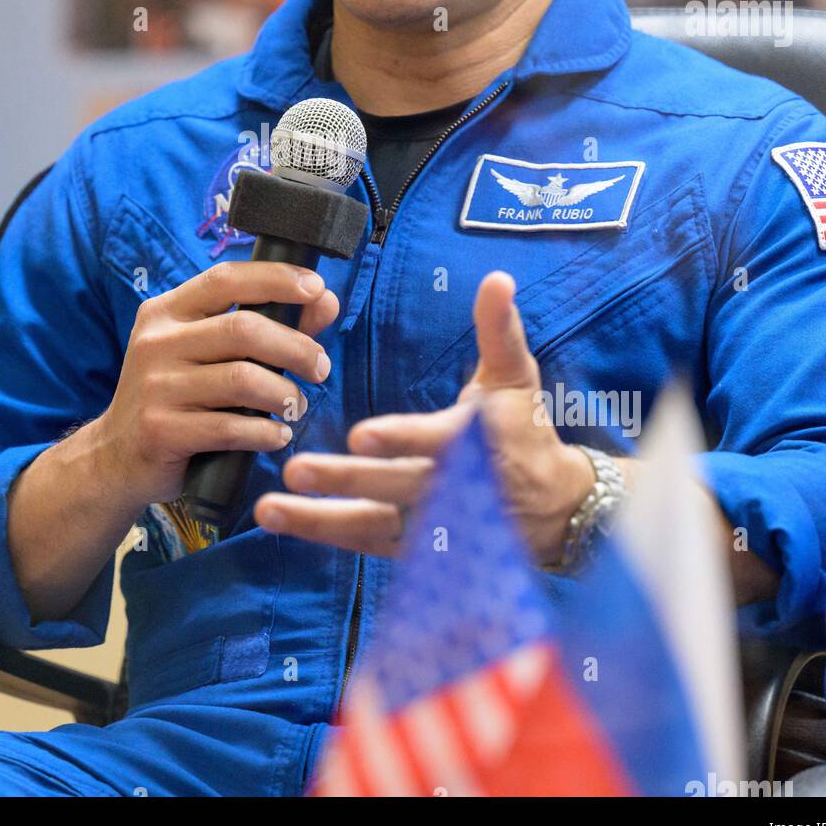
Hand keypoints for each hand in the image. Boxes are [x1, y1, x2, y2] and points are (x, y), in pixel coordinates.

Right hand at [97, 260, 339, 510]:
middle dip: (296, 347)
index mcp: (167, 311)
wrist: (116, 458)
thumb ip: (269, 325)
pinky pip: (231, 428)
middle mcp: (156, 341)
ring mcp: (155, 386)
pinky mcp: (160, 430)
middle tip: (320, 367)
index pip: (226, 278)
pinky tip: (277, 435)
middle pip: (244, 329)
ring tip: (297, 406)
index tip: (316, 287)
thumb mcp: (210, 354)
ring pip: (242, 380)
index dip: (276, 278)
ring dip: (285, 394)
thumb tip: (325, 300)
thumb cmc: (177, 397)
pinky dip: (266, 433)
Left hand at [255, 270, 593, 563]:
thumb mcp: (517, 378)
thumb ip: (499, 330)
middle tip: (295, 470)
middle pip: (393, 487)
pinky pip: (365, 543)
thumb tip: (498, 277)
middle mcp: (450, 490)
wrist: (555, 508)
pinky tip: (280, 520)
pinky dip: (324, 534)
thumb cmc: (524, 430)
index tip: (359, 436)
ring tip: (270, 508)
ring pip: (372, 525)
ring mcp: (431, 526)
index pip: (432, 443)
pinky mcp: (414, 548)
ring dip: (320, 518)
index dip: (399, 439)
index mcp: (474, 443)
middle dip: (345, 481)